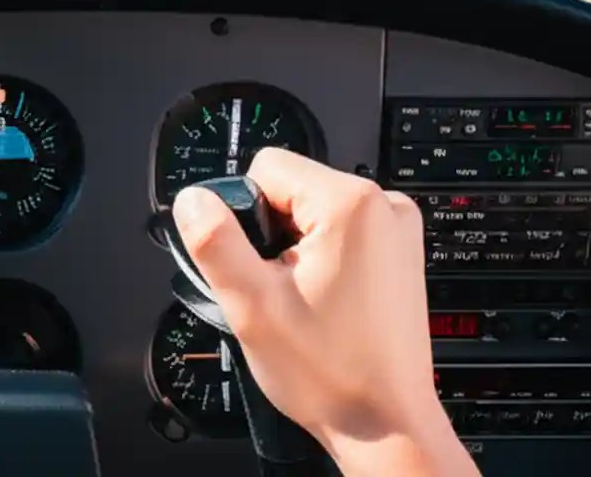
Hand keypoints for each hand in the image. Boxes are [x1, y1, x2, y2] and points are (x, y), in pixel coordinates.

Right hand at [172, 148, 477, 476]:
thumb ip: (213, 241)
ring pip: (309, 213)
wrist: (385, 423)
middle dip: (270, 236)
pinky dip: (319, 261)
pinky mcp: (397, 253)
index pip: (267, 167)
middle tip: (280, 291)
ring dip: (293, 251)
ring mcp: (396, 230)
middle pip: (289, 190)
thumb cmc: (333, 372)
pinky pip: (337, 233)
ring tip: (303, 302)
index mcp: (351, 205)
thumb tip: (192, 200)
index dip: (245, 216)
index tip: (260, 264)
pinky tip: (323, 303)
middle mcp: (384, 207)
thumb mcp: (251, 304)